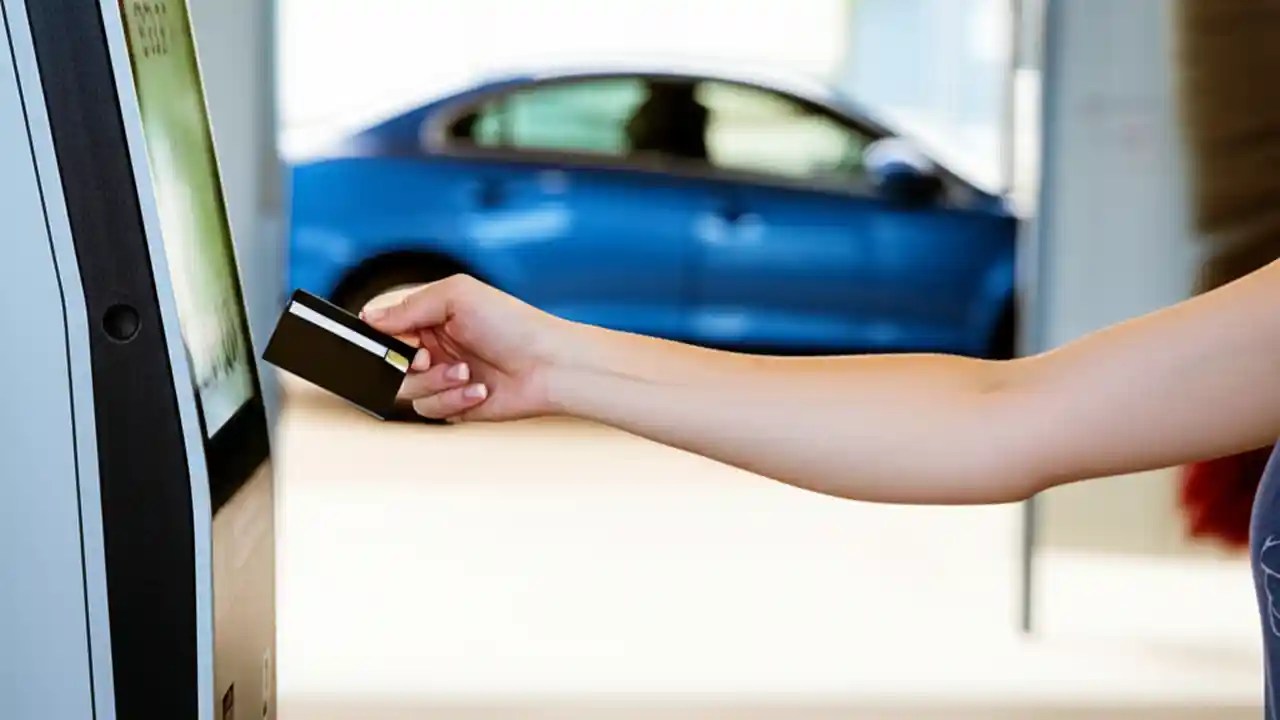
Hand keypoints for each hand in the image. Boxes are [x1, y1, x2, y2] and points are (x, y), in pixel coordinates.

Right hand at [360, 275, 571, 421]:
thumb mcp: (457, 296)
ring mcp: (443, 376)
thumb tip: (369, 317)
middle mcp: (433, 346)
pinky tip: (479, 390)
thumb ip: (409, 305)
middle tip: (429, 359)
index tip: (399, 343)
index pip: (384, 328)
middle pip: (389, 364)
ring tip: (466, 373)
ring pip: (406, 391)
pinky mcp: (455, 403)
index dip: (384, 339)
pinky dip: (453, 400)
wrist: (551, 366)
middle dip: (409, 365)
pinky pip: (431, 410)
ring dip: (435, 383)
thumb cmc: (513, 324)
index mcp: (430, 316)